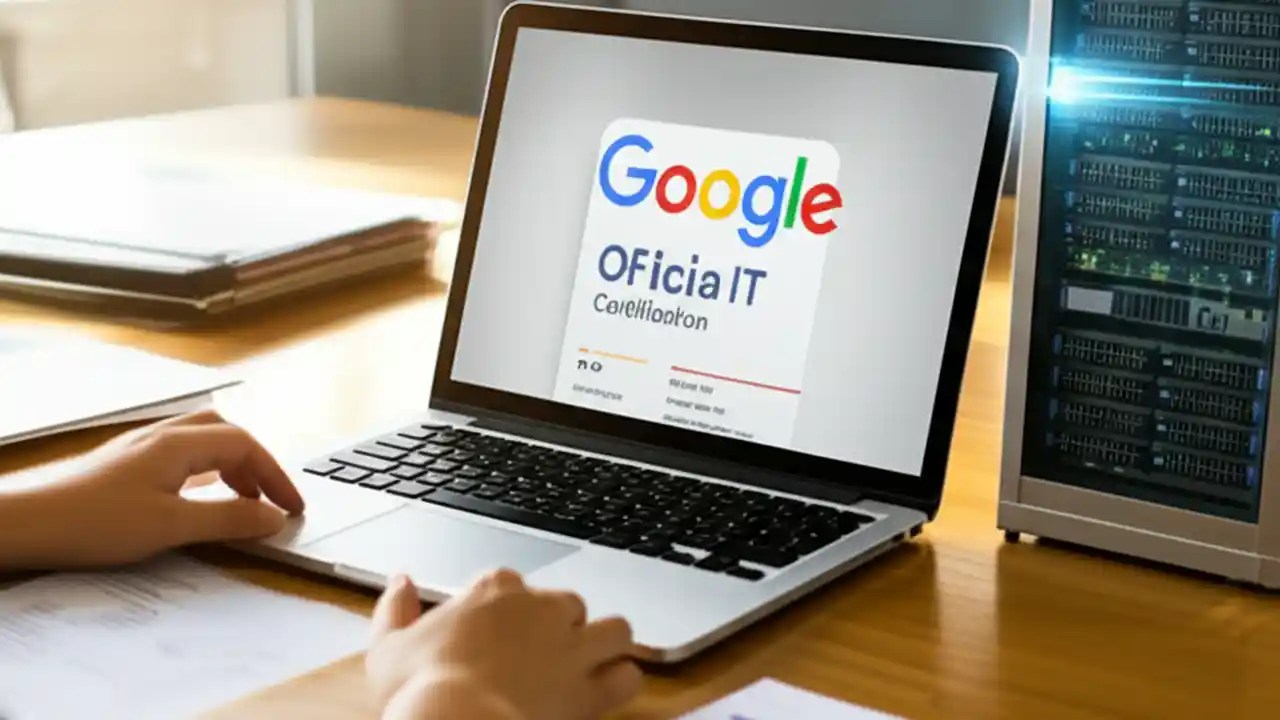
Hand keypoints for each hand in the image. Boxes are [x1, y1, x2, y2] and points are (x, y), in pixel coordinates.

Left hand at [0, 410, 302, 569]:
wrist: (28, 522)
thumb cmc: (94, 522)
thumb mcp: (171, 526)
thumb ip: (228, 519)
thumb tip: (273, 518)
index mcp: (179, 445)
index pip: (245, 445)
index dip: (275, 475)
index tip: (292, 507)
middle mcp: (162, 438)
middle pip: (226, 433)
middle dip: (257, 464)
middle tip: (271, 500)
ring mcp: (141, 449)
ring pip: (203, 442)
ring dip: (231, 466)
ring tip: (242, 500)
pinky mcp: (125, 465)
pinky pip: (181, 456)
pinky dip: (206, 472)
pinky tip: (198, 497)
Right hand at [367, 570, 642, 719]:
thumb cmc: (417, 690)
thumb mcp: (388, 647)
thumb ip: (395, 609)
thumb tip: (400, 582)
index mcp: (494, 589)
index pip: (510, 582)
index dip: (505, 608)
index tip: (492, 632)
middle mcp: (540, 608)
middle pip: (568, 603)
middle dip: (561, 625)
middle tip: (542, 653)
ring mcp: (571, 646)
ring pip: (614, 629)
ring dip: (606, 645)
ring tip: (591, 663)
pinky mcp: (590, 687)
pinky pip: (627, 674)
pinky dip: (621, 681)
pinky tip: (607, 691)